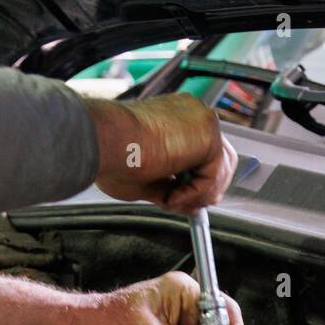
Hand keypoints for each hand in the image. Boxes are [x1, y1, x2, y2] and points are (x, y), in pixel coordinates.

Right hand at [85, 94, 238, 213]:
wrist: (104, 141)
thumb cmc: (112, 155)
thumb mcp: (145, 179)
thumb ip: (169, 188)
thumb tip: (185, 204)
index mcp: (175, 119)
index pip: (201, 152)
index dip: (197, 181)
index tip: (183, 201)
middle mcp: (191, 114)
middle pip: (219, 158)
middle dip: (207, 190)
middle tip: (190, 210)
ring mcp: (202, 120)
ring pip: (219, 168)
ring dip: (198, 195)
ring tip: (172, 203)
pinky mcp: (209, 132)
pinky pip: (213, 173)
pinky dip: (195, 193)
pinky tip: (172, 196)